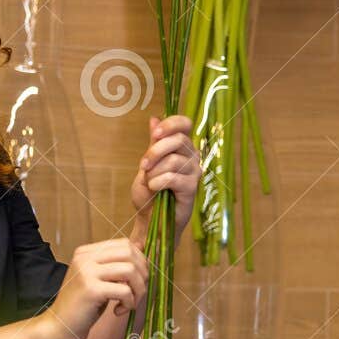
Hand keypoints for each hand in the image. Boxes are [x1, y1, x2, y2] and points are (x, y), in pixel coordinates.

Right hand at [41, 237, 147, 338]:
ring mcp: (87, 272)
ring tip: (129, 303)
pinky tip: (118, 311)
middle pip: (129, 253)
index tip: (138, 279)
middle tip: (137, 292)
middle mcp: (84, 258)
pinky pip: (124, 290)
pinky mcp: (91, 290)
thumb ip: (116, 264)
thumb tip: (141, 245)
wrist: (59, 327)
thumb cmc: (82, 306)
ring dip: (138, 290)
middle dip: (142, 274)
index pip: (124, 243)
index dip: (139, 260)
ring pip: (130, 270)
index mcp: (86, 252)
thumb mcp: (100, 279)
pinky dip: (128, 303)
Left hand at [130, 113, 199, 240]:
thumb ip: (153, 144)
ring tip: (149, 182)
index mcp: (182, 147)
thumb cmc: (150, 192)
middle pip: (178, 140)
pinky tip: (155, 189)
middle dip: (155, 151)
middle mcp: (192, 156)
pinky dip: (158, 182)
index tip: (155, 134)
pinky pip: (173, 177)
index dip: (171, 124)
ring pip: (174, 160)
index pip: (185, 124)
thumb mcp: (147, 164)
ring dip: (154, 171)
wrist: (150, 218)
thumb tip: (154, 119)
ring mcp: (194, 172)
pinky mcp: (192, 188)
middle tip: (143, 166)